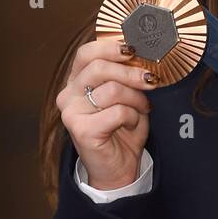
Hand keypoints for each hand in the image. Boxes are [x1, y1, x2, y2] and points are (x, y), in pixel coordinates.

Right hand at [57, 37, 154, 190]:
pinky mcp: (82, 129)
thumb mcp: (125, 98)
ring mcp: (72, 112)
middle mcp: (68, 95)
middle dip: (131, 72)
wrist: (117, 170)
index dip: (111, 47)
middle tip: (150, 81)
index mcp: (76, 82)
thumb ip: (125, 77)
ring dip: (136, 99)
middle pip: (99, 67)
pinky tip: (132, 125)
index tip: (134, 50)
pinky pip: (118, 112)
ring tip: (142, 109)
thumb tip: (140, 56)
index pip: (86, 53)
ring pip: (113, 90)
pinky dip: (133, 117)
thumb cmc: (121, 132)